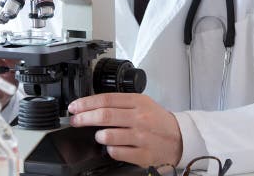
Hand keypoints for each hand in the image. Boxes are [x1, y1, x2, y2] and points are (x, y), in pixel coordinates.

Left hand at [68, 93, 182, 166]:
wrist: (179, 138)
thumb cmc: (157, 120)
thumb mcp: (142, 103)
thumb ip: (120, 103)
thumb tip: (92, 105)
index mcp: (138, 102)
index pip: (106, 99)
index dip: (86, 103)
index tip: (74, 107)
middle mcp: (140, 118)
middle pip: (105, 116)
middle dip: (84, 118)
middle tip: (75, 120)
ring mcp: (141, 137)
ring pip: (110, 136)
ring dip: (98, 135)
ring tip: (98, 135)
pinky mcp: (143, 155)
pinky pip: (117, 153)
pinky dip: (110, 150)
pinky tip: (111, 147)